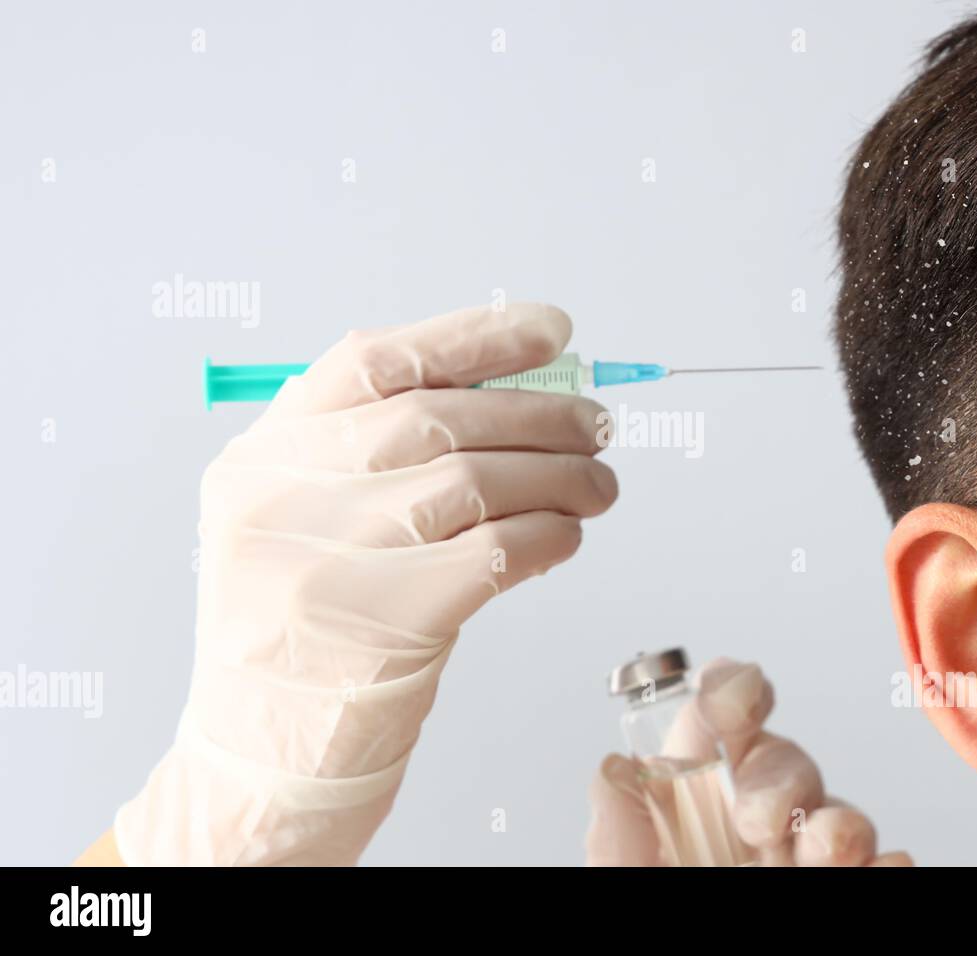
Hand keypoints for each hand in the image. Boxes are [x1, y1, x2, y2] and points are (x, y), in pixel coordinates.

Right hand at [115, 303, 617, 864]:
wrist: (261, 753)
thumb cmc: (303, 629)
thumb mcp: (302, 519)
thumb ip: (376, 455)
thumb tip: (515, 395)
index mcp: (262, 456)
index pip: (374, 360)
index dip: (474, 335)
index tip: (551, 330)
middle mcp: (282, 498)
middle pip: (438, 418)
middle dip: (539, 414)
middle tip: (598, 427)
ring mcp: (327, 561)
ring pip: (474, 480)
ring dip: (560, 476)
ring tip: (599, 486)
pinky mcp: (383, 623)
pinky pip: (495, 551)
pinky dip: (549, 534)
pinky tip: (567, 535)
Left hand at [586, 659, 912, 866]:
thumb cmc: (668, 941)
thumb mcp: (631, 883)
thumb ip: (621, 832)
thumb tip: (612, 767)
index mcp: (696, 808)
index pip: (720, 724)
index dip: (732, 693)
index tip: (736, 695)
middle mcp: (757, 829)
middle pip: (787, 761)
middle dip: (781, 772)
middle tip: (758, 817)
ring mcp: (808, 866)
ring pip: (842, 816)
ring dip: (838, 822)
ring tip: (821, 852)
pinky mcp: (852, 890)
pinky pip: (889, 865)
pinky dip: (889, 865)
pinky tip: (877, 871)